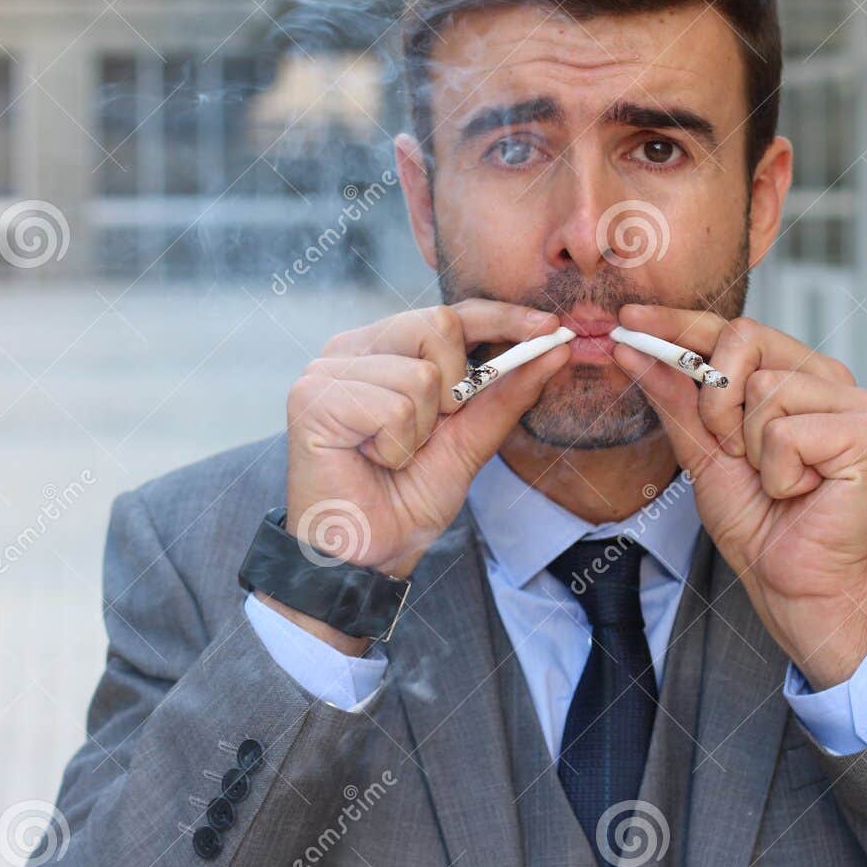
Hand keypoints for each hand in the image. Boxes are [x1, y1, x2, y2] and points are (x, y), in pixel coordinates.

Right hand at [282, 300, 568, 613]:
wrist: (367, 554)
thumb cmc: (407, 498)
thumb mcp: (470, 441)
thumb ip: (507, 394)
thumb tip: (555, 348)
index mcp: (385, 348)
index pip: (451, 313)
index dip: (501, 317)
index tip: (549, 326)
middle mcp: (353, 347)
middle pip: (438, 325)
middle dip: (455, 389)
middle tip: (429, 432)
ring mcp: (327, 370)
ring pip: (420, 376)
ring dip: (421, 432)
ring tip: (391, 455)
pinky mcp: (312, 398)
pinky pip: (392, 408)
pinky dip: (396, 446)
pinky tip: (371, 460)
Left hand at [612, 304, 866, 688]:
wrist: (794, 582)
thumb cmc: (758, 522)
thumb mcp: (701, 453)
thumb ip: (674, 400)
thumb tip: (632, 350)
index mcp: (791, 374)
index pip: (730, 330)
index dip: (678, 322)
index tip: (629, 319)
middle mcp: (825, 377)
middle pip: (744, 338)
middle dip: (716, 403)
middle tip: (732, 450)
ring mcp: (852, 400)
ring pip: (761, 390)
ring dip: (751, 448)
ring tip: (778, 479)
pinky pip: (785, 431)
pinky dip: (779, 473)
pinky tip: (802, 491)